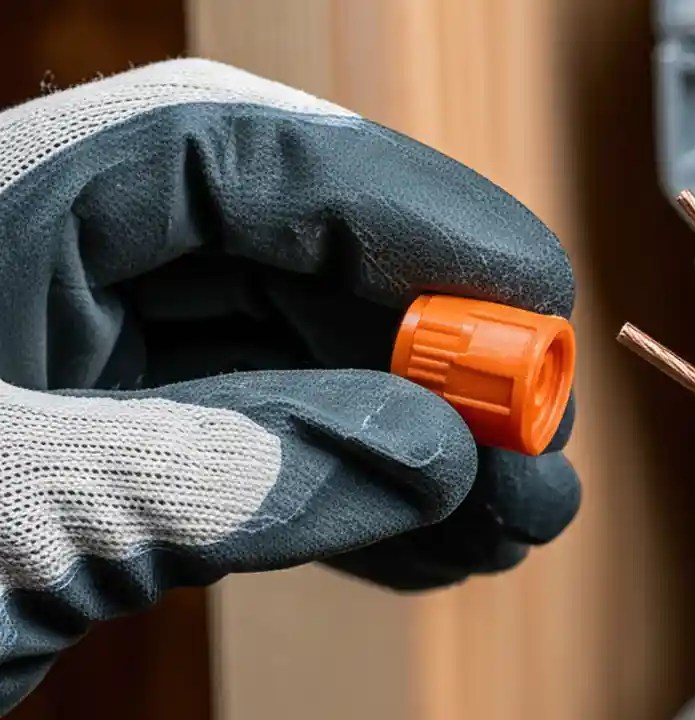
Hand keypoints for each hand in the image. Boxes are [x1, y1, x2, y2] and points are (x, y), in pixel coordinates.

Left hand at [0, 58, 577, 710]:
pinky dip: (359, 499)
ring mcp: (90, 369)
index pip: (249, 156)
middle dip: (436, 361)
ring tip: (513, 519)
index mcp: (9, 210)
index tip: (535, 298)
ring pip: (303, 369)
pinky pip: (270, 452)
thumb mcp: (6, 518)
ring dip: (420, 446)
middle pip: (300, 266)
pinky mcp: (116, 461)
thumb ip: (233, 469)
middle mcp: (57, 266)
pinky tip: (433, 543)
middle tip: (537, 446)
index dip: (417, 218)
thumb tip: (430, 457)